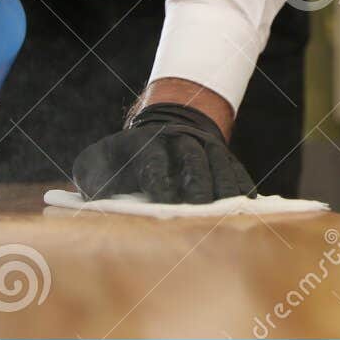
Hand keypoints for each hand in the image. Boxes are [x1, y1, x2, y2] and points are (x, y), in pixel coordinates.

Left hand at [72, 103, 255, 203]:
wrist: (162, 124)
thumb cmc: (123, 158)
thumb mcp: (99, 159)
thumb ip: (92, 178)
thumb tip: (93, 197)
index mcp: (145, 144)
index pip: (154, 163)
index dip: (160, 183)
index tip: (163, 203)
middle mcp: (179, 141)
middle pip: (192, 163)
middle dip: (197, 187)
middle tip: (201, 211)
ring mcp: (205, 146)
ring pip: (219, 166)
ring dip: (224, 190)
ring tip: (228, 215)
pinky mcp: (224, 155)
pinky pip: (236, 170)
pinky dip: (242, 188)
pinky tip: (247, 207)